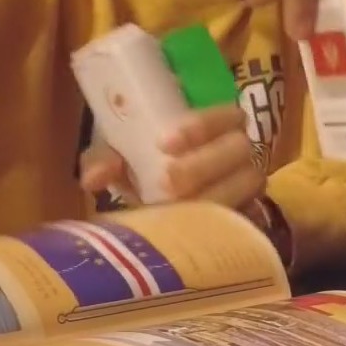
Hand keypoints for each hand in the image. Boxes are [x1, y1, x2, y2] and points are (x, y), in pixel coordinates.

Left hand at [79, 105, 264, 210]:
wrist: (156, 202)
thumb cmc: (145, 165)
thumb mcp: (124, 155)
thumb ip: (105, 158)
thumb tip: (94, 178)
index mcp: (215, 125)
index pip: (227, 114)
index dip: (202, 125)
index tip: (164, 144)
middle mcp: (239, 151)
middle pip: (240, 148)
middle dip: (205, 164)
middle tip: (169, 181)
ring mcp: (249, 183)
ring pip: (250, 183)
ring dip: (216, 194)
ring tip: (179, 208)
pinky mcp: (250, 215)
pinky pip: (250, 218)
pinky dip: (227, 223)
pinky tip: (199, 232)